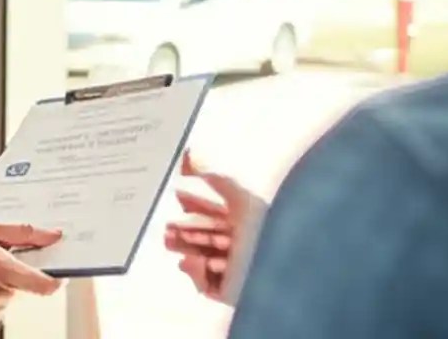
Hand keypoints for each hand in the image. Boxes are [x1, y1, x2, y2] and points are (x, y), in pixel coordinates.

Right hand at [0, 224, 63, 324]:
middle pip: (24, 290)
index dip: (56, 281)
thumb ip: (24, 234)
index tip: (59, 274)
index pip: (43, 286)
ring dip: (3, 288)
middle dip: (19, 276)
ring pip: (9, 300)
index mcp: (1, 268)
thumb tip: (52, 235)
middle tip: (0, 259)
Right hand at [164, 151, 266, 304]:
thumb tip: (189, 154)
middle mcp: (245, 246)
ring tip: (167, 240)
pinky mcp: (232, 292)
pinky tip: (191, 261)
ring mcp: (239, 270)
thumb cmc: (264, 227)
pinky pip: (208, 284)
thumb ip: (212, 176)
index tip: (177, 197)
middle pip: (207, 237)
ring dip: (185, 249)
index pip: (216, 211)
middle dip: (184, 231)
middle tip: (166, 226)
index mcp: (248, 221)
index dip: (196, 205)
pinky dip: (196, 273)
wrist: (281, 264)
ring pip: (203, 259)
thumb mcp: (237, 195)